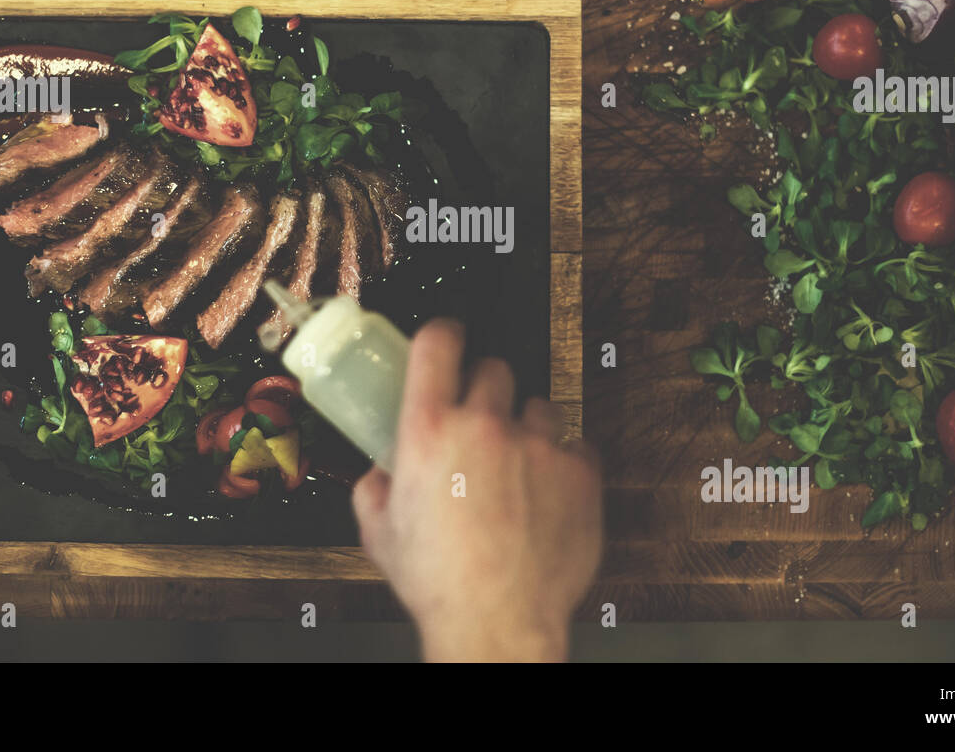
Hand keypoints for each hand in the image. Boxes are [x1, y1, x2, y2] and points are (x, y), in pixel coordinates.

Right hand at [352, 320, 601, 661]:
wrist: (497, 621)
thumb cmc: (439, 583)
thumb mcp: (378, 532)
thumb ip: (373, 488)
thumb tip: (379, 472)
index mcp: (429, 430)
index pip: (438, 343)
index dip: (444, 334)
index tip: (449, 337)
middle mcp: (485, 425)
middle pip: (494, 368)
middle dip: (486, 389)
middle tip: (482, 423)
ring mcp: (538, 445)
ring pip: (540, 405)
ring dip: (529, 426)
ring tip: (520, 467)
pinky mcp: (580, 470)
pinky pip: (577, 446)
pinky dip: (565, 463)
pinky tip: (549, 493)